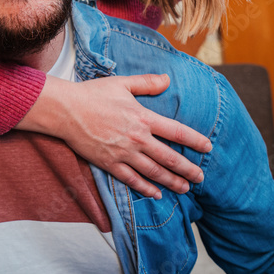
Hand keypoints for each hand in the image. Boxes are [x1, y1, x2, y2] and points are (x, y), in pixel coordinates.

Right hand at [18, 74, 210, 198]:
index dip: (195, 140)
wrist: (66, 110)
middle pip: (169, 158)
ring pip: (154, 172)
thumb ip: (147, 83)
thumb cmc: (93, 94)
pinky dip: (146, 188)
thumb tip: (168, 80)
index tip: (208, 147)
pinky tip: (157, 193)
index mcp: (143, 118)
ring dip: (172, 181)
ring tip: (185, 188)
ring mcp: (124, 153)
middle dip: (188, 169)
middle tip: (201, 178)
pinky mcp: (110, 164)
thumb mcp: (122, 83)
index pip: (177, 132)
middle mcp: (137, 138)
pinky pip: (132, 180)